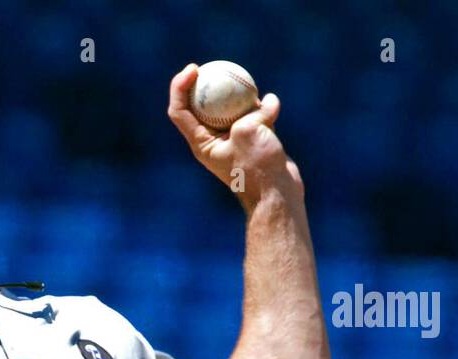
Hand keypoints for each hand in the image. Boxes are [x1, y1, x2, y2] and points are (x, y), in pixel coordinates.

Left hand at [166, 63, 300, 210]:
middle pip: (203, 106)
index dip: (179, 87)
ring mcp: (234, 140)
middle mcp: (214, 141)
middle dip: (206, 84)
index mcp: (201, 143)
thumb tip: (265, 100)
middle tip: (215, 64)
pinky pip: (255, 116)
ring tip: (246, 82)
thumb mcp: (248, 133)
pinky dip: (263, 108)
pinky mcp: (254, 140)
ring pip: (232, 108)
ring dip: (241, 95)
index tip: (193, 69)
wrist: (278, 194)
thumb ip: (251, 113)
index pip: (180, 111)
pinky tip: (271, 101)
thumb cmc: (257, 168)